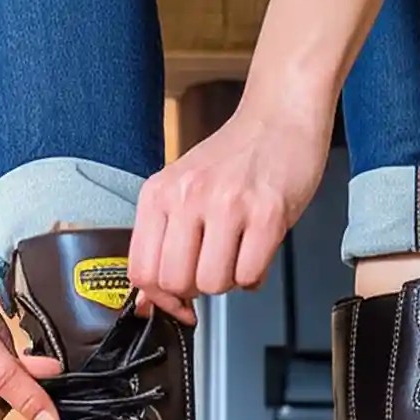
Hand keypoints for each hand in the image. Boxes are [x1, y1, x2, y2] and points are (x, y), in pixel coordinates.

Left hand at [129, 95, 332, 321]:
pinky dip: (255, 274)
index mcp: (159, 192)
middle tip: (212, 266)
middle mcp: (188, 196)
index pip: (141, 270)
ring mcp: (228, 204)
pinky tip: (257, 249)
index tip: (177, 299)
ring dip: (228, 281)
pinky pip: (250, 275)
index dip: (160, 297)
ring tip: (237, 252)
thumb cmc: (235, 156)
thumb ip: (164, 240)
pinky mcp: (267, 213)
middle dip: (197, 289)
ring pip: (213, 284)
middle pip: (175, 283)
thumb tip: (152, 302)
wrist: (279, 117)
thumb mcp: (184, 189)